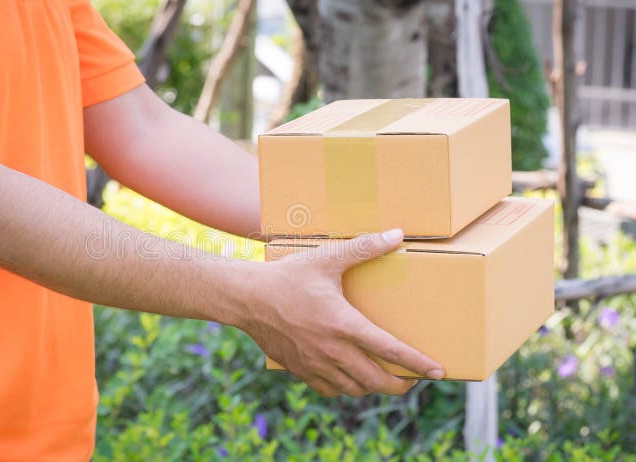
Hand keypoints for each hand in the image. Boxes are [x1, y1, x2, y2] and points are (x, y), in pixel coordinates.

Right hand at [241, 229, 444, 396]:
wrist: (246, 298)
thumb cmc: (286, 276)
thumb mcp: (326, 258)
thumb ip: (364, 247)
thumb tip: (397, 235)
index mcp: (344, 324)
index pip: (391, 351)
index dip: (418, 364)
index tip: (439, 372)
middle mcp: (332, 351)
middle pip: (377, 381)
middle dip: (402, 384)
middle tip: (413, 379)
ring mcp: (315, 364)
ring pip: (355, 389)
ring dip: (374, 387)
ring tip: (384, 378)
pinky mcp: (300, 370)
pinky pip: (330, 390)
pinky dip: (346, 388)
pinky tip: (350, 379)